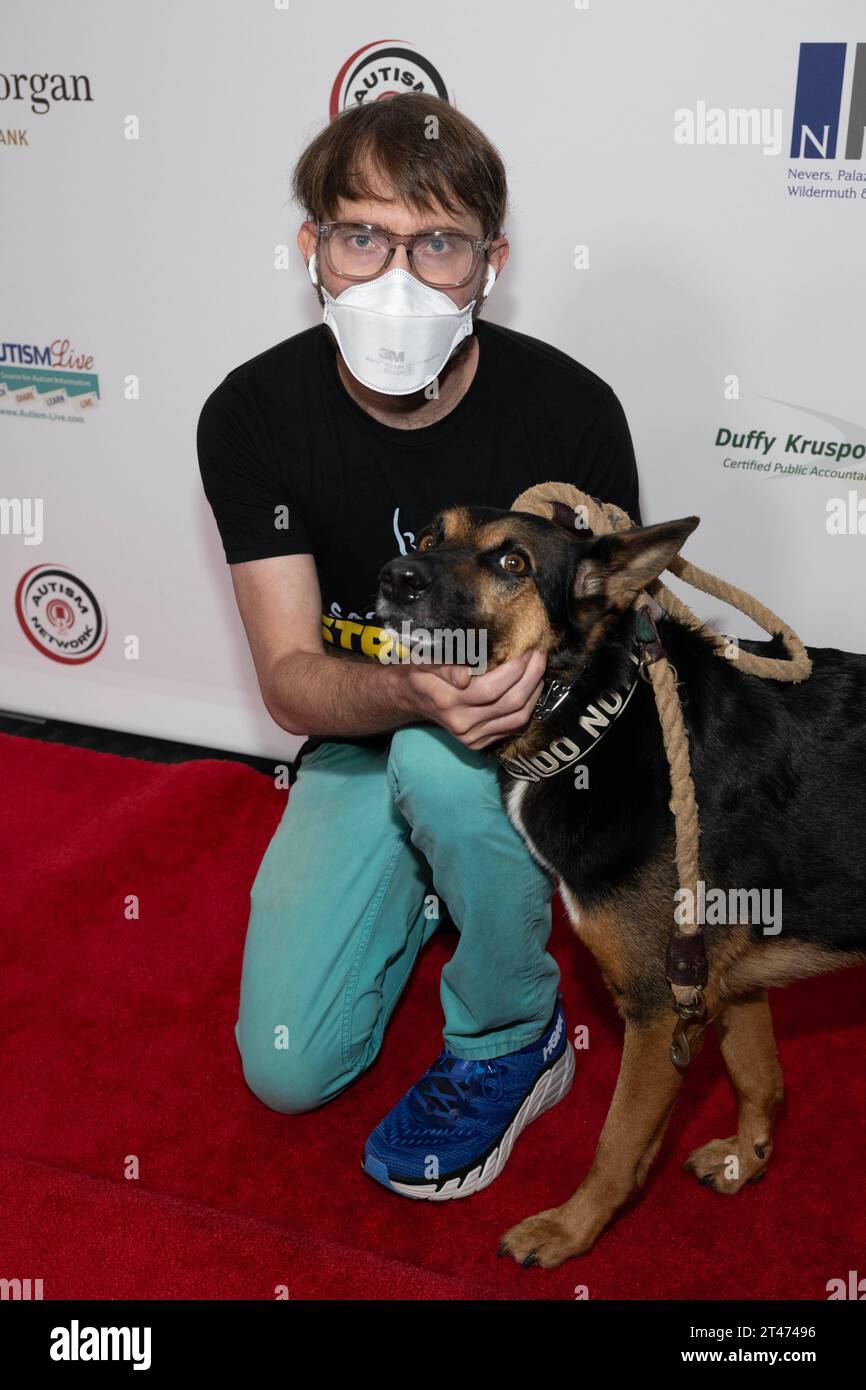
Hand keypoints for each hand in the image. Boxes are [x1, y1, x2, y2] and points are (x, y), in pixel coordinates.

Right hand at [404, 648, 545, 749]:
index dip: (515, 668)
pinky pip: (513, 727)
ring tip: (539, 666)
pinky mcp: (478, 743)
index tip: (526, 646)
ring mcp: (471, 736)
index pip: (491, 687)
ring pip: (517, 716)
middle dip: (531, 674)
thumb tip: (465, 676)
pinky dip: (528, 705)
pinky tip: (531, 686)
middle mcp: (460, 722)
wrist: (411, 697)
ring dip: (534, 690)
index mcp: (447, 700)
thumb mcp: (425, 659)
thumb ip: (445, 666)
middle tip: (539, 652)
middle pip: (510, 702)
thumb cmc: (420, 670)